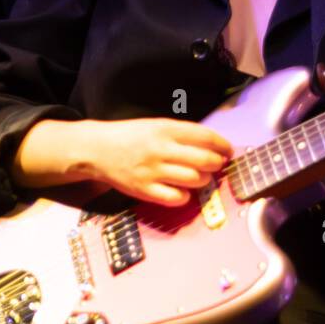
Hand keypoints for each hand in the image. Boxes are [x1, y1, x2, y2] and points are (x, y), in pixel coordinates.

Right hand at [14, 118, 232, 205]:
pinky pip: (176, 199)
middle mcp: (161, 149)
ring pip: (194, 179)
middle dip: (217, 164)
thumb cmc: (131, 136)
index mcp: (166, 129)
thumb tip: (213, 145)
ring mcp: (153, 171)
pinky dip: (185, 197)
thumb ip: (182, 134)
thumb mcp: (157, 125)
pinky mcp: (144, 190)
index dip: (222, 145)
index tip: (228, 151)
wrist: (96, 149)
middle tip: (217, 165)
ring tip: (201, 177)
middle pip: (205, 160)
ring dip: (204, 180)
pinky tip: (183, 191)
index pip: (205, 136)